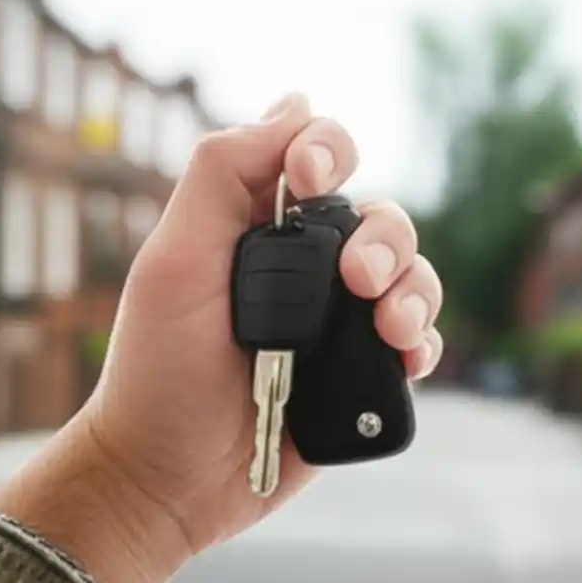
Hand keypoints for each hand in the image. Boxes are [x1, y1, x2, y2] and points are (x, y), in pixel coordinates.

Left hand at [0, 94, 444, 582]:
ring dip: (416, 294)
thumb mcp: (175, 260)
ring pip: (416, 278)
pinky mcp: (366, 373)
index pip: (320, 157)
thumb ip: (223, 173)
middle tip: (357, 282)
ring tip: (392, 330)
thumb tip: (296, 103)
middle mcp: (311, 267)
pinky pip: (421, 343)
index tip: (309, 181)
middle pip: (384, 220)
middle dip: (385, 242)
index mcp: (263, 228)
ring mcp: (343, 321)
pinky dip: (423, 345)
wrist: (170, 479)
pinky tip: (403, 360)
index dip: (330, 151)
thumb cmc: (158, 370)